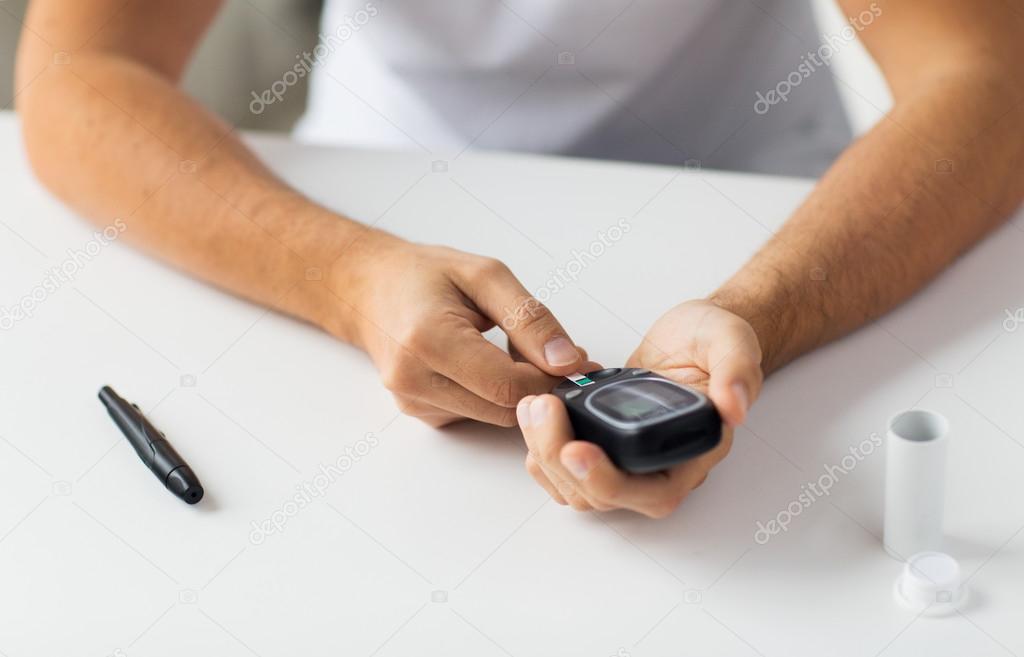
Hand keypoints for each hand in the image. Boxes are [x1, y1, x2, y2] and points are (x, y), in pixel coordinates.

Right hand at [334, 232, 585, 426]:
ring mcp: (412, 401)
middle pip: (504, 409)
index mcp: (429, 341)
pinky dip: (491, 395)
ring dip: (514, 391)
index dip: (549, 379)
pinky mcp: (418, 413)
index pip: (508, 387)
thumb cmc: (423, 275)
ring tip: (505, 348)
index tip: (570, 359)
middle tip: (542, 349)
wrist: (368, 287)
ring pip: (493, 417)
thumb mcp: (486, 276)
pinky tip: (482, 364)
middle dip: (535, 384)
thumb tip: (567, 361)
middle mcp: (414, 379)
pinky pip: (475, 415)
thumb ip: (530, 319)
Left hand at [517, 299, 762, 516]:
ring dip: (544, 456)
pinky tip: (532, 420)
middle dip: (560, 459)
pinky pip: (566, 471)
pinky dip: (541, 453)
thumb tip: (734, 409)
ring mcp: (629, 461)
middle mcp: (661, 468)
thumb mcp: (733, 342)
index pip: (652, 493)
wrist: (694, 337)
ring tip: (532, 408)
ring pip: (577, 488)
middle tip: (540, 412)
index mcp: (694, 452)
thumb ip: (737, 371)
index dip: (608, 480)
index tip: (575, 448)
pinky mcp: (603, 446)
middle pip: (603, 495)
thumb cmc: (714, 341)